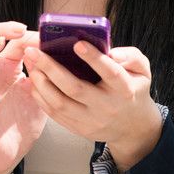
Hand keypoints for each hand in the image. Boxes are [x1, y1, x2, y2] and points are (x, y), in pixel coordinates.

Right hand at [0, 21, 46, 173]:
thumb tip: (48, 51)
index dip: (23, 34)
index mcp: (8, 67)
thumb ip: (43, 75)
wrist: (11, 153)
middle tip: (18, 30)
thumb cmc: (23, 122)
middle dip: (0, 29)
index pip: (10, 40)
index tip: (40, 36)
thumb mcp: (39, 95)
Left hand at [22, 41, 162, 171]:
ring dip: (41, 83)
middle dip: (51, 69)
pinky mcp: (80, 129)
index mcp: (124, 89)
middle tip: (35, 51)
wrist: (132, 126)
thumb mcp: (142, 71)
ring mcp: (92, 121)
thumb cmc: (132, 89)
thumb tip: (112, 52)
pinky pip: (56, 115)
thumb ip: (131, 57)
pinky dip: (41, 98)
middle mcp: (107, 107)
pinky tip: (34, 82)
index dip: (94, 59)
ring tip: (31, 65)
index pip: (110, 73)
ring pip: (61, 103)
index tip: (78, 44)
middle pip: (75, 89)